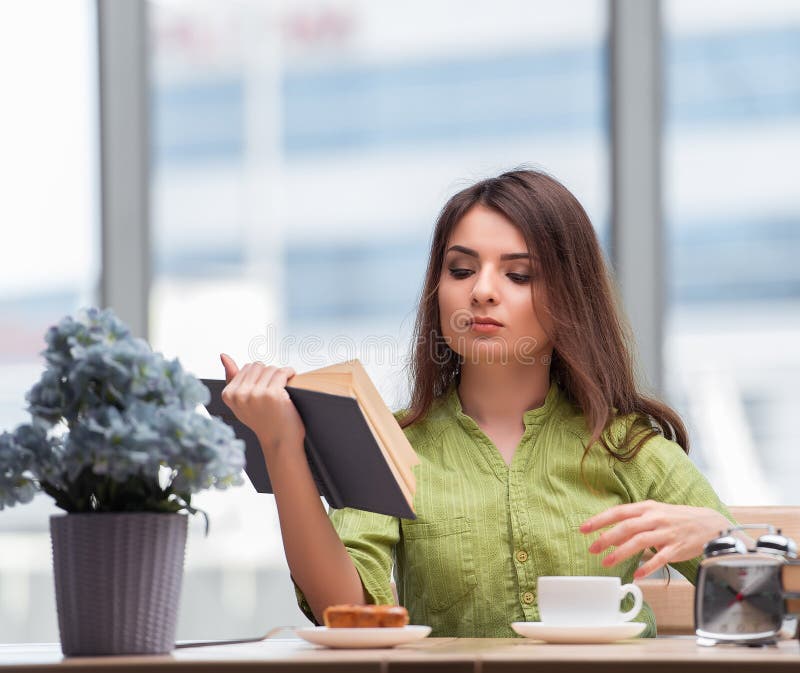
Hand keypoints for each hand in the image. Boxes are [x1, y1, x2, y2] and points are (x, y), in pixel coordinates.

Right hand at [220, 353, 305, 457]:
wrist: (279, 441)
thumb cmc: (263, 420)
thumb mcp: (241, 401)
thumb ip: (231, 377)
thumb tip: (224, 356)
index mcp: (228, 395)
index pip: (247, 367)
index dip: (259, 377)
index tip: (263, 391)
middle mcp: (239, 395)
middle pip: (258, 366)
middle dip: (268, 374)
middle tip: (273, 391)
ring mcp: (255, 394)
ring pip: (271, 368)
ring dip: (280, 375)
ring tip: (280, 391)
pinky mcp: (273, 394)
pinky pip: (282, 372)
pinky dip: (289, 373)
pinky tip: (290, 380)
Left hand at [579, 500, 730, 578]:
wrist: (709, 523)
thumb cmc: (676, 518)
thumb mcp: (653, 514)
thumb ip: (633, 523)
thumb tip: (610, 536)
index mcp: (647, 508)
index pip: (619, 512)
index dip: (600, 520)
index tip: (584, 529)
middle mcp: (655, 518)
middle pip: (627, 527)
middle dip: (607, 538)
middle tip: (592, 548)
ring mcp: (666, 533)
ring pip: (640, 541)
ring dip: (622, 552)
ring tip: (607, 562)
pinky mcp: (677, 548)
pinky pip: (660, 558)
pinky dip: (647, 566)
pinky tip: (636, 574)